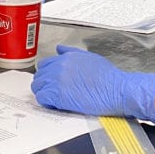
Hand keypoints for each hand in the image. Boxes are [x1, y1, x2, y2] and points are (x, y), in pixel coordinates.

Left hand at [31, 45, 154, 124]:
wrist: (116, 90)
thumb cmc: (108, 77)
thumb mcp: (89, 57)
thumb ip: (71, 52)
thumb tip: (59, 49)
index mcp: (66, 57)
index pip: (45, 64)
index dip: (47, 74)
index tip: (52, 82)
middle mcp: (59, 67)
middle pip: (39, 76)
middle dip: (44, 84)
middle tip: (53, 92)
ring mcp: (57, 81)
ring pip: (38, 87)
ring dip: (44, 93)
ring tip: (55, 100)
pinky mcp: (57, 96)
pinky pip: (42, 99)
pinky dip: (46, 103)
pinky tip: (56, 105)